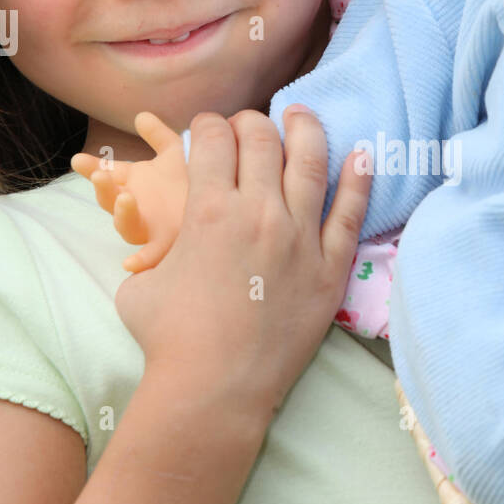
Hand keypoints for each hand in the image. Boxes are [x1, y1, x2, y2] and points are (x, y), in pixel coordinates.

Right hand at [71, 112, 187, 271]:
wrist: (223, 207)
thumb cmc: (193, 180)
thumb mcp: (178, 153)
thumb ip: (158, 135)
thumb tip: (141, 115)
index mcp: (135, 182)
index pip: (107, 173)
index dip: (92, 167)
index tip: (77, 160)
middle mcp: (137, 205)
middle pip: (111, 199)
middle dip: (102, 188)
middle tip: (100, 175)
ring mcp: (150, 226)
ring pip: (126, 225)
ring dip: (121, 214)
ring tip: (125, 199)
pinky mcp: (168, 244)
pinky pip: (150, 256)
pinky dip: (139, 260)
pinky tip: (130, 263)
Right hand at [111, 107, 371, 415]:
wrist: (215, 388)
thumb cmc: (169, 339)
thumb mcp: (142, 279)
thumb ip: (159, 248)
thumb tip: (163, 244)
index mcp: (209, 209)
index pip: (214, 139)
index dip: (209, 124)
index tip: (209, 129)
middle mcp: (259, 212)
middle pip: (262, 140)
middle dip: (252, 123)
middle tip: (250, 126)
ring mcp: (301, 237)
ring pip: (311, 162)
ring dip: (306, 129)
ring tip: (303, 114)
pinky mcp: (331, 267)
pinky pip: (351, 212)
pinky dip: (359, 178)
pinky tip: (362, 154)